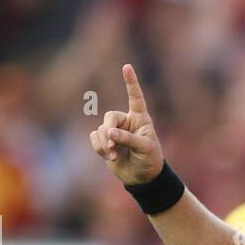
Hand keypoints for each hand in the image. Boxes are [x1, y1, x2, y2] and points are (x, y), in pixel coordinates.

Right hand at [89, 63, 163, 185]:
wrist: (142, 178)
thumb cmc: (150, 160)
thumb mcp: (144, 148)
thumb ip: (127, 138)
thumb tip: (108, 133)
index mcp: (140, 118)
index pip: (135, 97)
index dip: (131, 82)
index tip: (127, 67)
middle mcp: (126, 122)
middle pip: (110, 117)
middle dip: (108, 130)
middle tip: (112, 144)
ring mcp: (114, 132)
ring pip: (100, 130)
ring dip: (104, 144)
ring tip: (113, 155)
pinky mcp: (105, 142)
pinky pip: (94, 139)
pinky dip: (99, 148)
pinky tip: (109, 156)